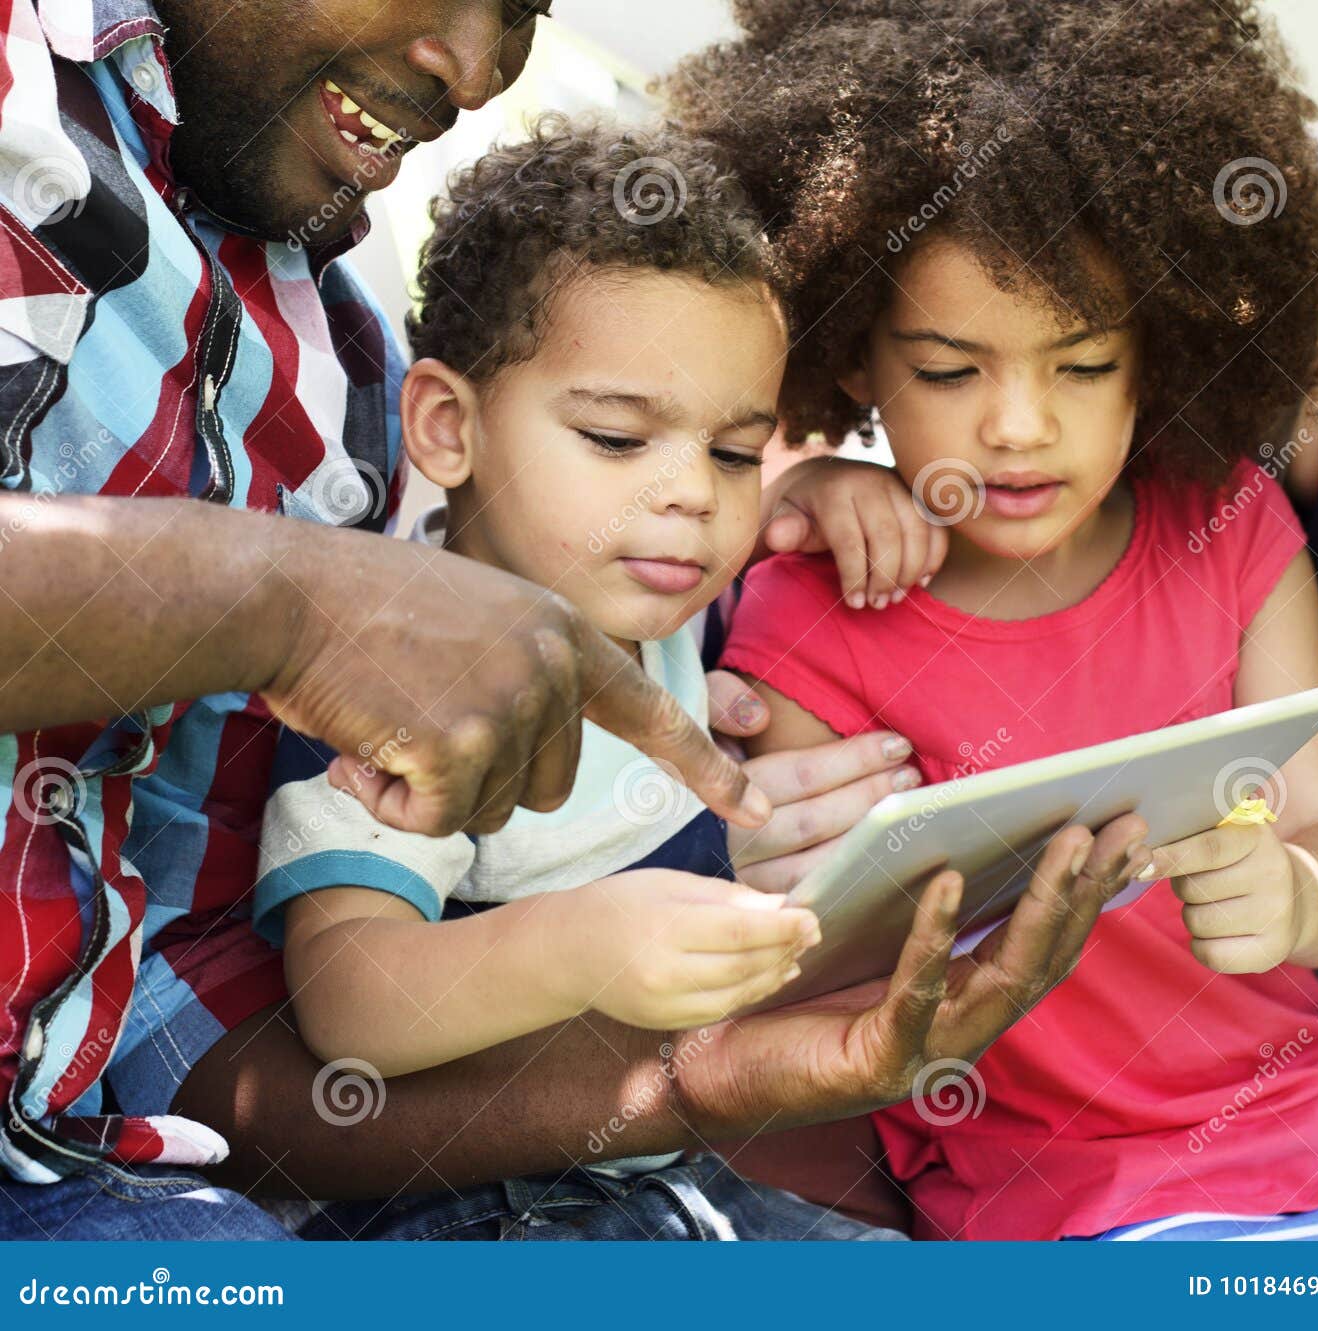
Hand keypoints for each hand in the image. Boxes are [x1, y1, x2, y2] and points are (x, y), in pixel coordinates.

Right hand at [263, 534, 769, 837]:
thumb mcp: (474, 624)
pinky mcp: (464, 741)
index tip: (755, 807)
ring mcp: (514, 701)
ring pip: (495, 809)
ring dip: (433, 791)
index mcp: (564, 633)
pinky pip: (442, 820)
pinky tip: (366, 748)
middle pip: (550, 786)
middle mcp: (554, 665)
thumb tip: (525, 781)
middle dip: (484, 781)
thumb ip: (520, 683)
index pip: (651, 710)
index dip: (703, 765)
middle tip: (416, 727)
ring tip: (386, 724)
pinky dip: (397, 805)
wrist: (288, 593)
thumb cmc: (365, 611)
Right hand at [541, 870, 822, 1029]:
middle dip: (784, 948)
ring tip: (797, 952)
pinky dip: (752, 992)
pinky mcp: (667, 1023)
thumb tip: (779, 906)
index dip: (782, 927)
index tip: (812, 917)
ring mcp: (665, 1005)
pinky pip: (722, 1009)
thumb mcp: (671, 884)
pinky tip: (770, 975)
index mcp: (665, 928)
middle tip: (811, 931)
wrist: (568, 952)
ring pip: (738, 993)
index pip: (738, 932)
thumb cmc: (620, 904)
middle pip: (743, 965)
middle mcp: (665, 973)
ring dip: (774, 973)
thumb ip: (726, 897)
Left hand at [667, 813, 1149, 1137]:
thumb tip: (976, 827)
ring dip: (1040, 904)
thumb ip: (930, 905)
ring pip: (1003, 976)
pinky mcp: (879, 1061)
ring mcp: (929, 1054)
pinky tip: (948, 878)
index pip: (1050, 943)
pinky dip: (936, 935)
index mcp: (970, 1002)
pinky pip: (917, 990)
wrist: (717, 1064)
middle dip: (1088, 889)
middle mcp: (964, 1033)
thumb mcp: (878, 939)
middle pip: (1046, 954)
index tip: (1132, 833)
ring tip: (1064, 841)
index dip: (1095, 892)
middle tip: (1122, 825)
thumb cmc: (798, 993)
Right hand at [705, 673, 922, 891]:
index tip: (899, 745)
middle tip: (912, 778)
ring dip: (872, 837)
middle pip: (814, 820)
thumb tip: (760, 718)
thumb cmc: (763, 769)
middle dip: (871, 796)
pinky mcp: (778, 906)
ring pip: (822, 862)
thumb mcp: (728, 722)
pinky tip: (894, 853)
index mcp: (733, 788)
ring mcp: (758, 878)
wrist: (737, 822)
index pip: (802, 774)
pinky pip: (827, 895)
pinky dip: (863, 874)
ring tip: (910, 813)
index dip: (856, 759)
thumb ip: (729, 703)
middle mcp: (739, 837)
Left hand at [760, 456, 946, 609]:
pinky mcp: (918, 493)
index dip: (854, 576)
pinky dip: (933, 556)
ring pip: (917, 530)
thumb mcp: (787, 518)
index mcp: (836, 490)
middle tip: (878, 605)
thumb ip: (784, 529)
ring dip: (911, 570)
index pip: (849, 539)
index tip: (855, 604)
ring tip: (895, 598)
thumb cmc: (806, 510)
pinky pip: (936, 526)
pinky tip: (920, 582)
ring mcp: (898, 484)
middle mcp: (871, 481)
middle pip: (887, 535)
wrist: (828, 479)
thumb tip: (777, 536)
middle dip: (885, 577)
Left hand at [1149, 823, 1314, 972]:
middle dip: (1182, 888)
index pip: (1208, 850)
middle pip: (1194, 889)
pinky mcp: (1273, 951)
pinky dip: (1202, 946)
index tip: (1141, 864)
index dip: (1171, 858)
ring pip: (1198, 921)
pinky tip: (1219, 933)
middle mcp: (1274, 874)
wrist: (1294, 901)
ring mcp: (1278, 914)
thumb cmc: (1237, 863)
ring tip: (1215, 905)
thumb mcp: (1224, 834)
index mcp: (1256, 836)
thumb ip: (1188, 833)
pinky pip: (1211, 954)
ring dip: (1192, 916)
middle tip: (1200, 883)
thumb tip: (1137, 849)